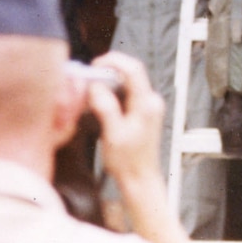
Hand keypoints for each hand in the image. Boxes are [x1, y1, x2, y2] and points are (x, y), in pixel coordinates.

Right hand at [86, 51, 163, 184]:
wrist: (141, 180)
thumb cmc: (127, 162)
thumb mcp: (113, 134)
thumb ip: (105, 107)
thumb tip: (95, 86)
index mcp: (146, 104)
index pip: (133, 69)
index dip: (114, 61)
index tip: (95, 65)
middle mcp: (151, 101)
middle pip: (132, 74)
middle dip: (110, 71)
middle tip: (90, 77)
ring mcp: (150, 106)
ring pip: (130, 84)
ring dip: (111, 83)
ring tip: (93, 89)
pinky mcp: (145, 112)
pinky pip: (130, 94)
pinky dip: (115, 93)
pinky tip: (102, 101)